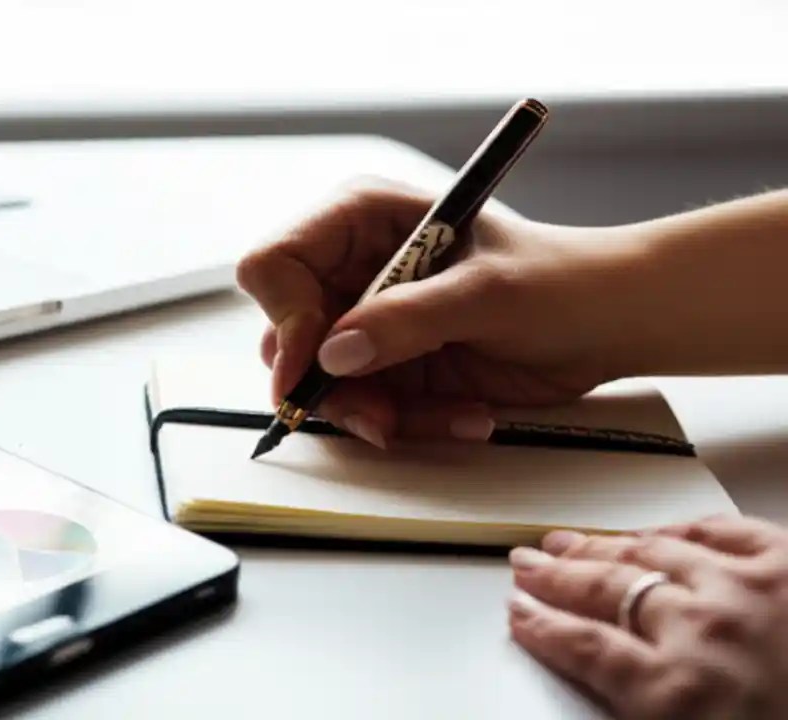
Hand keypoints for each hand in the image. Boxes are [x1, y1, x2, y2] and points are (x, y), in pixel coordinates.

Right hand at [235, 179, 645, 447]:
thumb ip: (407, 320)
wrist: (611, 321)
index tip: (316, 364)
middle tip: (378, 416)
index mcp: (362, 218)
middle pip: (286, 334)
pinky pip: (364, 408)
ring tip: (440, 417)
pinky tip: (464, 414)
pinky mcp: (387, 364)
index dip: (285, 316)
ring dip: (372, 413)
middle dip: (329, 385)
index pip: (276, 263)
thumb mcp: (486, 294)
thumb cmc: (561, 280)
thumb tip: (333, 354)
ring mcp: (366, 319)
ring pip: (319, 383)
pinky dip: (407, 423)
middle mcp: (351, 267)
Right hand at [509, 516, 787, 719]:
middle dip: (557, 577)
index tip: (519, 610)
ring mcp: (746, 589)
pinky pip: (724, 530)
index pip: (582, 646)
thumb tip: (601, 688)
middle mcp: (700, 628)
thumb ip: (641, 707)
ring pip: (653, 552)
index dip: (542, 626)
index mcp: (675, 693)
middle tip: (527, 564)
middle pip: (607, 591)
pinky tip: (659, 528)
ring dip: (605, 546)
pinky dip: (684, 527)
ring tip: (571, 540)